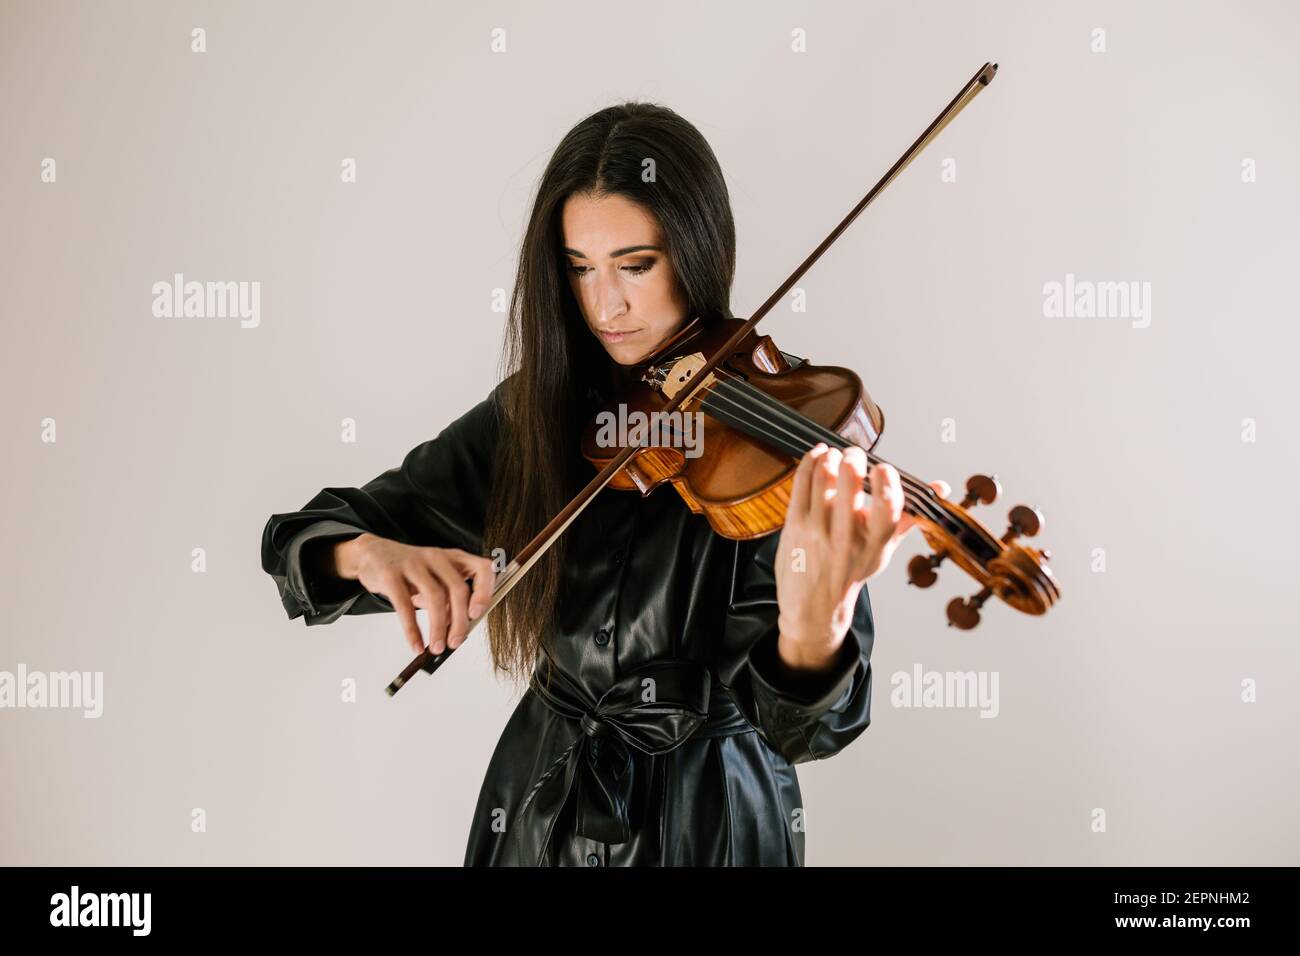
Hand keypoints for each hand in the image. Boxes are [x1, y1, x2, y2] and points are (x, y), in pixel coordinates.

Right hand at [334, 534, 496, 654]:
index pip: (482, 568)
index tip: (477, 614)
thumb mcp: (435, 576)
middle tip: (456, 643)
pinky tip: (416, 644)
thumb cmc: (410, 569)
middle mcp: (436, 557)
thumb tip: (459, 628)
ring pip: (434, 598)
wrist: (372, 554)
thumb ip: (449, 598)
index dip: (484, 591)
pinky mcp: (391, 575)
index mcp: (453, 557)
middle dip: (460, 621)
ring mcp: (413, 564)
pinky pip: (405, 606)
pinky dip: (412, 630)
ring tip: (437, 647)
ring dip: (438, 628)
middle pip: (457, 589)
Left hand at [774, 443, 949, 664]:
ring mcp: (817, 528)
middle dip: (854, 457)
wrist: (814, 606)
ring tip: (836, 456)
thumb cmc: (851, 572)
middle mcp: (847, 535)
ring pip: (823, 475)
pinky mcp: (795, 523)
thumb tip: (941, 487)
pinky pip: (801, 481)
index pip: (887, 505)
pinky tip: (818, 456)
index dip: (887, 479)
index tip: (883, 468)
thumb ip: (909, 516)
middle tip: (855, 455)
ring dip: (831, 456)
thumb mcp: (884, 549)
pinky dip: (810, 460)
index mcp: (875, 541)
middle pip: (850, 480)